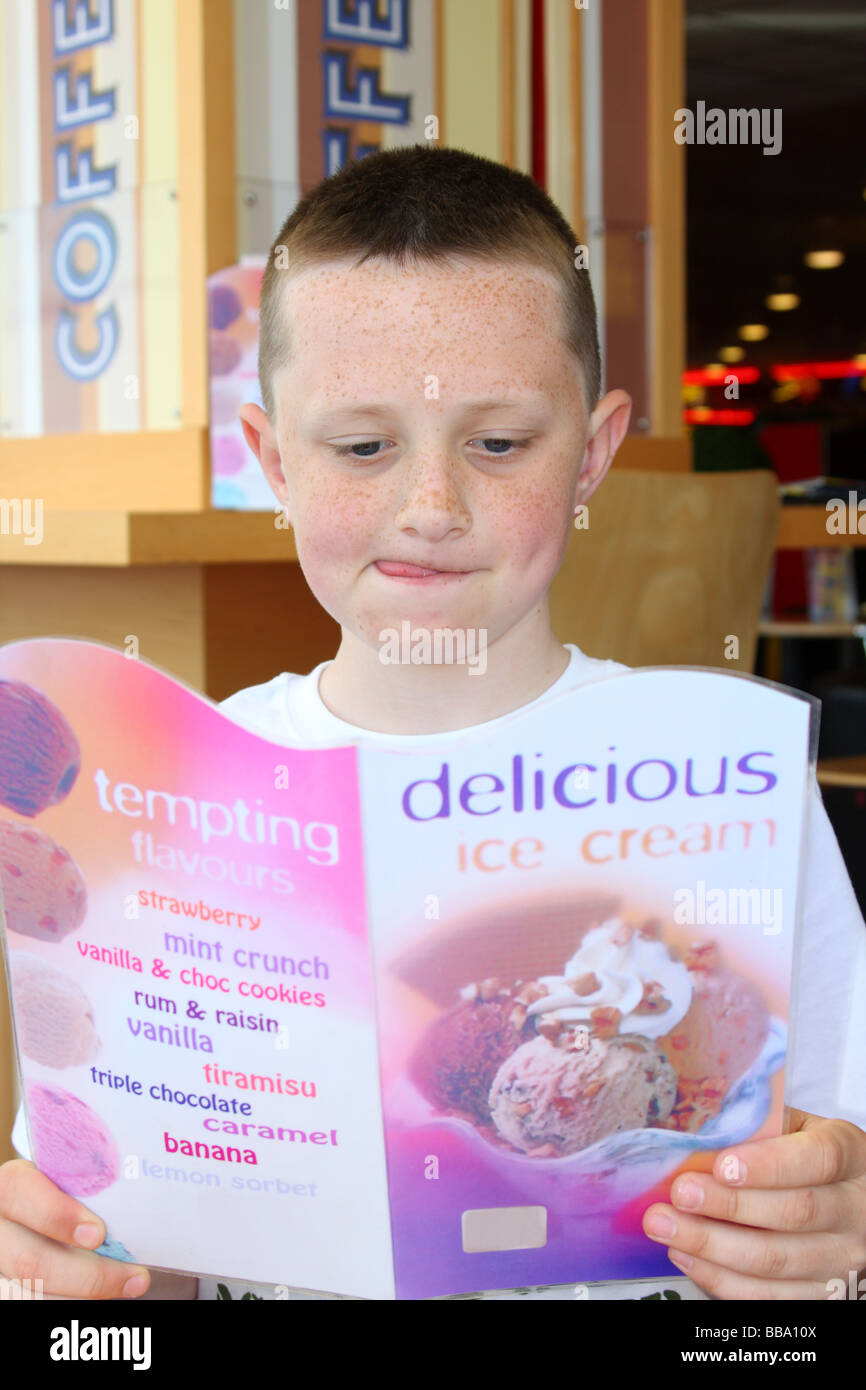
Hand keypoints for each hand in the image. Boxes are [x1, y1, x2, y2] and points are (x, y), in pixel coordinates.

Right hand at [0, 1159, 197, 1299]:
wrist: (46, 1219)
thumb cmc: (72, 1193)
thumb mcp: (71, 1179)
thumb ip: (91, 1182)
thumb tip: (149, 1188)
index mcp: (10, 1186)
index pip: (18, 1190)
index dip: (56, 1214)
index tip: (99, 1233)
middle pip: (29, 1260)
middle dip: (87, 1275)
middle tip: (136, 1276)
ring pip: (30, 1295)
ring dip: (87, 1296)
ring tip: (133, 1287)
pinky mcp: (6, 1290)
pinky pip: (34, 1305)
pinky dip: (73, 1304)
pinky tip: (105, 1299)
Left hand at [641, 1109, 865, 1298]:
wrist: (847, 1203)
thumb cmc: (808, 1157)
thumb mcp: (797, 1128)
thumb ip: (759, 1127)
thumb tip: (698, 1136)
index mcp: (850, 1156)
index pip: (817, 1159)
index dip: (769, 1165)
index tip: (722, 1165)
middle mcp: (854, 1210)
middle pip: (793, 1213)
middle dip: (728, 1205)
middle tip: (681, 1194)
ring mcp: (842, 1258)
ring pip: (775, 1261)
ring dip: (712, 1245)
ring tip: (667, 1226)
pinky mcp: (820, 1293)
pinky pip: (767, 1295)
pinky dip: (720, 1278)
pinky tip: (685, 1255)